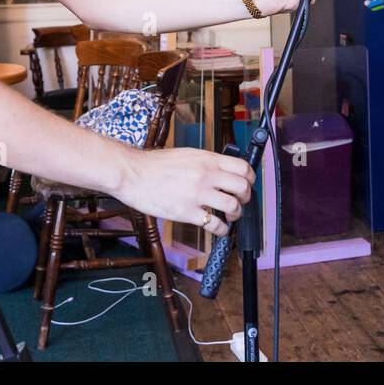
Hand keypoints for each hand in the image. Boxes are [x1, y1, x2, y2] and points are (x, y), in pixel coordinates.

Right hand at [115, 146, 255, 238]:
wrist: (133, 173)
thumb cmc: (156, 164)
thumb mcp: (187, 154)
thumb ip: (207, 162)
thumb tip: (223, 171)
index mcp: (207, 159)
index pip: (242, 167)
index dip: (250, 178)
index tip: (248, 184)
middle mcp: (206, 175)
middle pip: (242, 187)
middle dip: (246, 198)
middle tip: (241, 202)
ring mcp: (197, 194)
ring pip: (232, 206)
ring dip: (236, 214)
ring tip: (230, 216)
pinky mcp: (187, 212)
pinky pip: (214, 224)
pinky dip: (222, 230)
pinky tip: (219, 229)